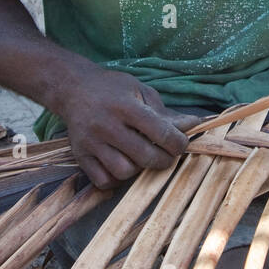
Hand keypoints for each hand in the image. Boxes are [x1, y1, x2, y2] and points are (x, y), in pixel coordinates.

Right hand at [53, 64, 194, 190]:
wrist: (72, 88)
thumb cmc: (112, 88)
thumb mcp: (140, 91)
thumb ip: (165, 112)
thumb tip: (195, 124)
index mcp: (126, 107)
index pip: (160, 132)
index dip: (178, 143)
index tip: (181, 144)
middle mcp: (107, 126)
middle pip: (145, 156)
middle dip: (164, 160)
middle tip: (166, 155)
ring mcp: (91, 143)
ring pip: (124, 172)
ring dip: (139, 169)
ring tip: (141, 158)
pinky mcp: (80, 156)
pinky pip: (103, 180)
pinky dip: (117, 179)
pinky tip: (122, 164)